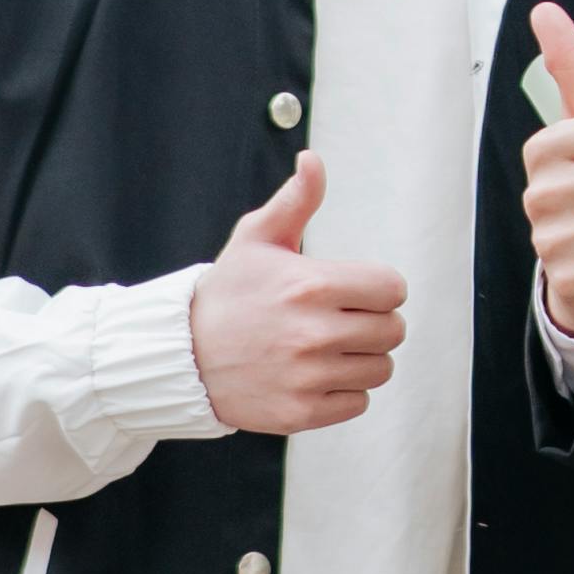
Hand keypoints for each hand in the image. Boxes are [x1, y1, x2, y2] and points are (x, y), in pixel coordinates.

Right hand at [188, 155, 406, 433]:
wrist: (180, 354)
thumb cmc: (228, 292)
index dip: (378, 288)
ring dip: (361, 359)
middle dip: (373, 323)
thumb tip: (313, 160)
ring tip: (326, 348)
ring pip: (380, 369)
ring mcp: (307, 377)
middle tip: (341, 320)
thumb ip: (295, 199)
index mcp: (311, 285)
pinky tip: (314, 376)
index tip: (353, 291)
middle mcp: (313, 333)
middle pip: (393, 331)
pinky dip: (344, 393)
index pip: (393, 289)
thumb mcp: (256, 237)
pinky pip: (358, 403)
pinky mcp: (300, 413)